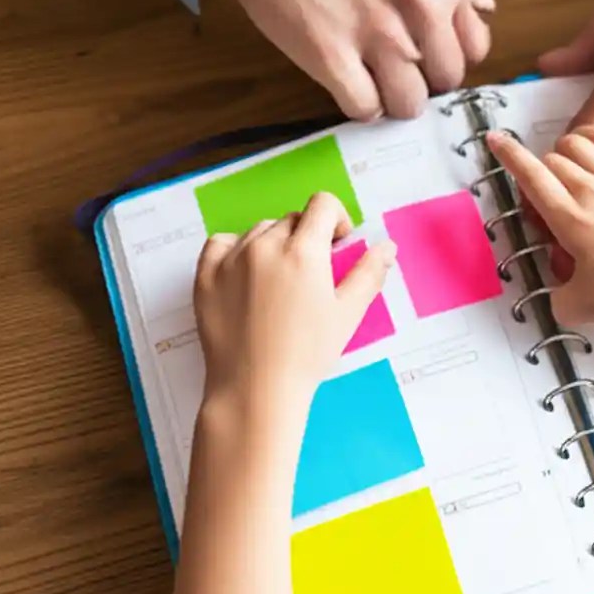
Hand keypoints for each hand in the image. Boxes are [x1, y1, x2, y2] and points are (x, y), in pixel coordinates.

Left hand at [192, 193, 395, 414]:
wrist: (255, 389)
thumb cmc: (306, 355)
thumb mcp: (348, 313)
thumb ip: (369, 273)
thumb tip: (387, 247)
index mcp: (304, 251)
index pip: (322, 204)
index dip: (337, 218)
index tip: (337, 244)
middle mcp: (265, 246)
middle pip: (292, 219)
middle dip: (307, 237)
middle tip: (311, 275)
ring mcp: (231, 260)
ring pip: (259, 230)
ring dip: (274, 244)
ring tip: (280, 282)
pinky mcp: (206, 277)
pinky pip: (220, 243)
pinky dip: (235, 249)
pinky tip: (245, 272)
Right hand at [204, 0, 493, 119]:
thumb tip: (476, 13)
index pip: (476, 46)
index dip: (451, 52)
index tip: (431, 51)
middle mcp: (420, 1)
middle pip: (446, 78)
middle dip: (423, 76)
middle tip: (398, 62)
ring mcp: (376, 31)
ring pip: (409, 103)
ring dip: (392, 97)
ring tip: (373, 76)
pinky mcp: (331, 55)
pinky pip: (365, 108)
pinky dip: (359, 103)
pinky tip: (349, 81)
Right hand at [488, 127, 593, 324]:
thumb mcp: (584, 307)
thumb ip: (557, 298)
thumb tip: (557, 291)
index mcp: (570, 219)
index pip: (529, 175)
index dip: (507, 155)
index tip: (496, 142)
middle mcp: (592, 190)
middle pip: (551, 159)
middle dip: (537, 169)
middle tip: (541, 191)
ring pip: (578, 142)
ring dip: (563, 150)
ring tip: (564, 165)